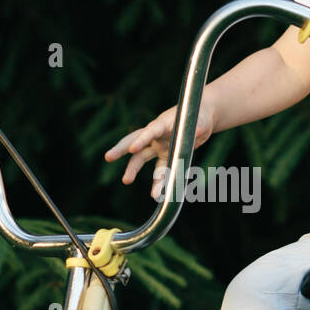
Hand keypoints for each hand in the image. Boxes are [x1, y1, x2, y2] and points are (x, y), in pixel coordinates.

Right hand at [104, 91, 218, 198]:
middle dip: (121, 149)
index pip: (150, 131)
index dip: (141, 140)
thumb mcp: (201, 120)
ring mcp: (160, 145)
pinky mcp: (167, 155)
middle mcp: (157, 135)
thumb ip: (198, 127)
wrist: (202, 117)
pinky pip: (160, 170)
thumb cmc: (199, 114)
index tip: (133, 149)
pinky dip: (158, 182)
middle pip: (135, 141)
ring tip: (126, 181)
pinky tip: (155, 195)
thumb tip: (200, 131)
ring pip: (142, 158)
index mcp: (163, 123)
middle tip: (108, 157)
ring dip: (133, 169)